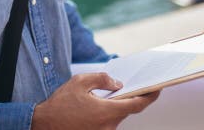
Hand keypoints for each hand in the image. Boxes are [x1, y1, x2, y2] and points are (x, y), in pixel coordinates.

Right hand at [31, 72, 159, 129]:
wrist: (45, 124)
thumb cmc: (61, 103)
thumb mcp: (80, 82)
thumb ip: (102, 79)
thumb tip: (118, 83)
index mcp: (107, 111)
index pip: (137, 104)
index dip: (150, 96)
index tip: (158, 89)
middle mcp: (109, 126)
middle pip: (128, 110)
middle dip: (132, 97)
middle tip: (136, 84)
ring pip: (117, 116)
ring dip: (117, 105)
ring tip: (113, 92)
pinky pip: (109, 122)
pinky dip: (109, 112)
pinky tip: (102, 104)